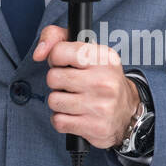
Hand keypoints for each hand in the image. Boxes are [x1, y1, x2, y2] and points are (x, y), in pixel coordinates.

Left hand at [32, 25, 139, 149]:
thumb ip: (55, 38)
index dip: (55, 59)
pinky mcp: (96, 127)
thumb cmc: (100, 77)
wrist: (127, 111)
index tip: (64, 64)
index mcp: (102, 57)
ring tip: (74, 99)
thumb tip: (38, 54)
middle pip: (53, 78)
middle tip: (70, 84)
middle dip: (56, 82)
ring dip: (59, 102)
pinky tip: (75, 114)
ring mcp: (101, 106)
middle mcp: (104, 81)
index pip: (59, 52)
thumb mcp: (86, 50)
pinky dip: (62, 119)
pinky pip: (59, 121)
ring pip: (53, 101)